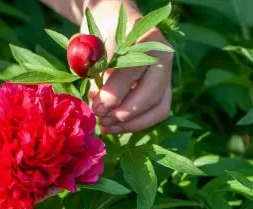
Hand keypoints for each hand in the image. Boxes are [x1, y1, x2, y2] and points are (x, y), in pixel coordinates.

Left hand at [83, 1, 172, 133]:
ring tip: (105, 126)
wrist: (112, 26)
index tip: (96, 107)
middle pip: (152, 94)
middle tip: (100, 117)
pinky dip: (134, 125)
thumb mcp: (96, 46)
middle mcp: (163, 60)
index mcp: (149, 40)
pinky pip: (155, 114)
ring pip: (158, 108)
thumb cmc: (102, 34)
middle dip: (123, 112)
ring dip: (131, 123)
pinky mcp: (162, 93)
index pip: (134, 72)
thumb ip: (97, 71)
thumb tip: (97, 101)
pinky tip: (112, 128)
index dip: (115, 93)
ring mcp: (166, 77)